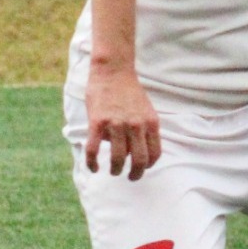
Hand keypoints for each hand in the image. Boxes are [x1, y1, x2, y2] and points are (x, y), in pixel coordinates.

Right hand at [85, 65, 160, 179]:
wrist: (113, 71)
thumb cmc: (129, 91)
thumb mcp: (146, 109)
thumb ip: (145, 128)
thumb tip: (140, 149)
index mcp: (151, 122)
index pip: (155, 153)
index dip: (149, 165)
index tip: (142, 168)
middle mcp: (136, 125)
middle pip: (139, 160)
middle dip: (136, 174)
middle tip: (130, 177)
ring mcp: (116, 124)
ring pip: (118, 158)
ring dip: (116, 170)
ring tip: (113, 172)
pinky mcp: (97, 122)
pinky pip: (94, 150)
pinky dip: (93, 163)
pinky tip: (94, 168)